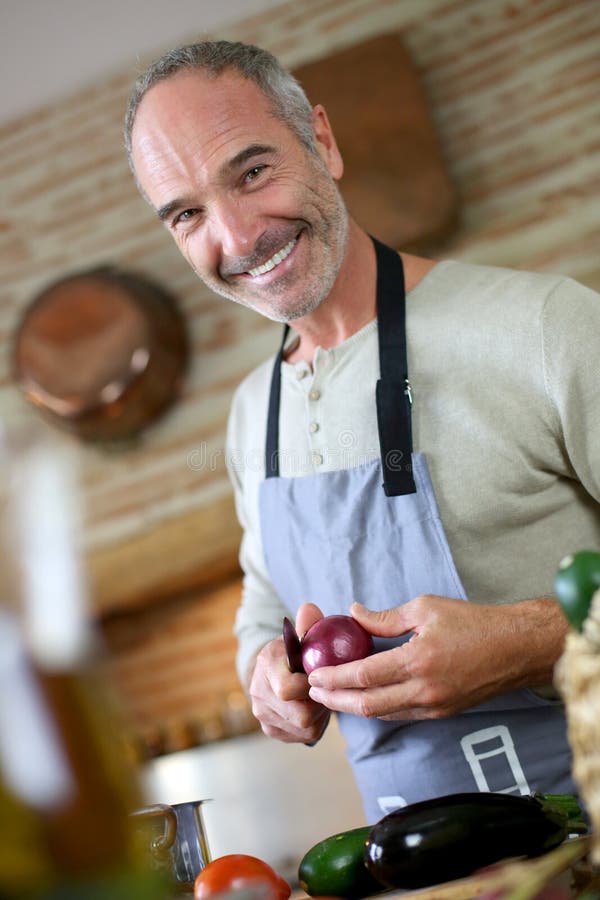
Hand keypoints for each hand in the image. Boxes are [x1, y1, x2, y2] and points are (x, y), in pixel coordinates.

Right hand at [249, 602, 329, 742]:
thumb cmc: (291, 652)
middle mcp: (259, 694)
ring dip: (319, 715)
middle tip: (325, 690)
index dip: (311, 687)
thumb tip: (310, 609)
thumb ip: (307, 624)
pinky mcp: (271, 731)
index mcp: (266, 667)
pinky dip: (314, 725)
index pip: (288, 690)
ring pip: (305, 729)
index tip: (321, 677)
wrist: (271, 671)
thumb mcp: (298, 636)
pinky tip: (314, 709)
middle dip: (319, 705)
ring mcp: (264, 715)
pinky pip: (303, 737)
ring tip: (319, 697)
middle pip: (301, 716)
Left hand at [307, 595, 567, 720]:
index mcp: (418, 661)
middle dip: (336, 699)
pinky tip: (363, 698)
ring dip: (353, 707)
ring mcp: (434, 706)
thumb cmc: (473, 622)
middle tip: (314, 690)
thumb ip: (385, 618)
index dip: (335, 677)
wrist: (516, 648)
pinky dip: (377, 708)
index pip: (364, 675)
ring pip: (383, 714)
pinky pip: (401, 714)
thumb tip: (353, 614)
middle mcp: (425, 690)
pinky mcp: (442, 712)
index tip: (314, 674)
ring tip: (332, 695)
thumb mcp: (426, 608)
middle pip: (367, 704)